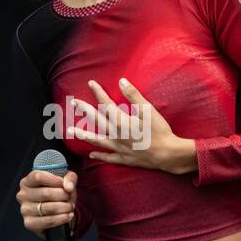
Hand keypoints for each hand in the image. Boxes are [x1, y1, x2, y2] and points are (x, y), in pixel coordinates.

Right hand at [17, 167, 77, 237]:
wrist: (55, 211)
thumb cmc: (57, 192)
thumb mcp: (65, 180)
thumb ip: (70, 178)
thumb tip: (69, 187)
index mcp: (27, 181)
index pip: (38, 177)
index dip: (54, 180)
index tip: (64, 184)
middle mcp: (23, 195)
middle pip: (45, 193)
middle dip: (63, 196)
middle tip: (70, 197)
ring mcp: (24, 210)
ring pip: (48, 208)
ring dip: (64, 208)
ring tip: (70, 207)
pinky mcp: (29, 223)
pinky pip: (47, 221)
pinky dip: (61, 219)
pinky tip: (68, 216)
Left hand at [68, 77, 197, 174]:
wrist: (168, 155)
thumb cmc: (160, 131)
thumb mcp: (148, 110)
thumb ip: (134, 95)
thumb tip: (122, 81)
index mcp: (122, 121)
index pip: (106, 104)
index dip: (98, 92)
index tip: (90, 83)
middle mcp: (116, 135)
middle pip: (97, 120)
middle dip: (85, 110)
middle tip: (74, 103)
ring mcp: (119, 148)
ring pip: (97, 140)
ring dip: (84, 135)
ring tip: (71, 131)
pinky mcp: (125, 158)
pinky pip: (109, 157)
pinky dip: (100, 156)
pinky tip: (91, 154)